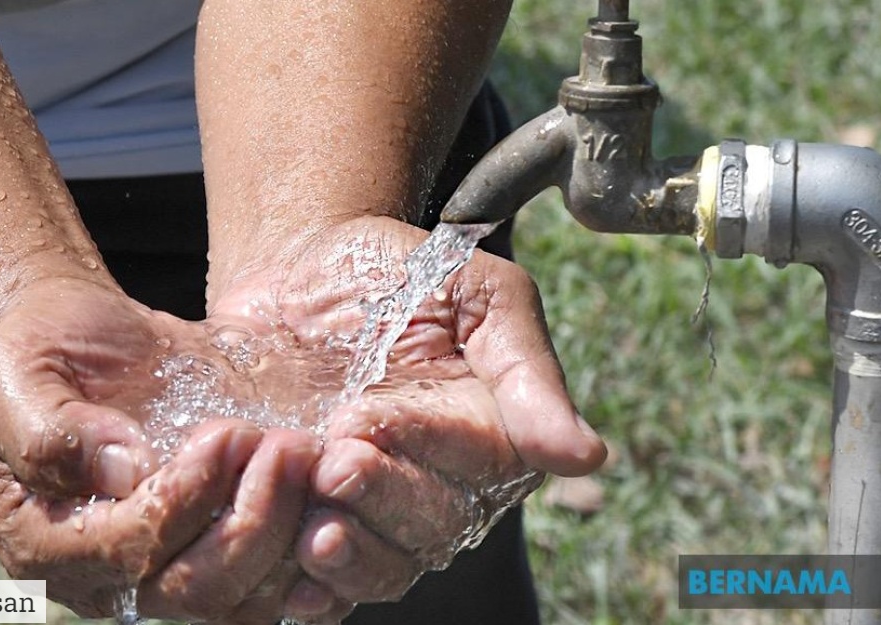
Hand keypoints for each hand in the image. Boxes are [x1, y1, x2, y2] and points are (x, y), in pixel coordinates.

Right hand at [0, 279, 334, 620]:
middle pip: (199, 589)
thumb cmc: (39, 352)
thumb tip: (124, 470)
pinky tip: (326, 485)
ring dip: (291, 529)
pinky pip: (274, 581)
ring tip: (308, 452)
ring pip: (247, 597)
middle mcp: (107, 577)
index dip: (186, 500)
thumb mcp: (15, 376)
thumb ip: (51, 431)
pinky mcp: (217, 549)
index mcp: (46, 544)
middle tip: (287, 444)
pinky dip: (310, 544)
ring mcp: (167, 569)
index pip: (130, 553)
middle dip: (254, 519)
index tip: (225, 432)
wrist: (81, 338)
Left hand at [206, 216, 606, 619]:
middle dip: (382, 501)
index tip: (363, 420)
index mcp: (494, 433)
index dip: (425, 447)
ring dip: (352, 561)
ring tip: (315, 536)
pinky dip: (317, 595)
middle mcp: (445, 486)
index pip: (479, 462)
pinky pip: (332, 587)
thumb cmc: (399, 274)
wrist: (303, 270)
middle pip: (434, 525)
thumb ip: (525, 369)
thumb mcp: (476, 293)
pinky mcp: (322, 523)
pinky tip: (294, 590)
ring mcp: (382, 512)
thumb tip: (586, 457)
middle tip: (332, 465)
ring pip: (388, 566)